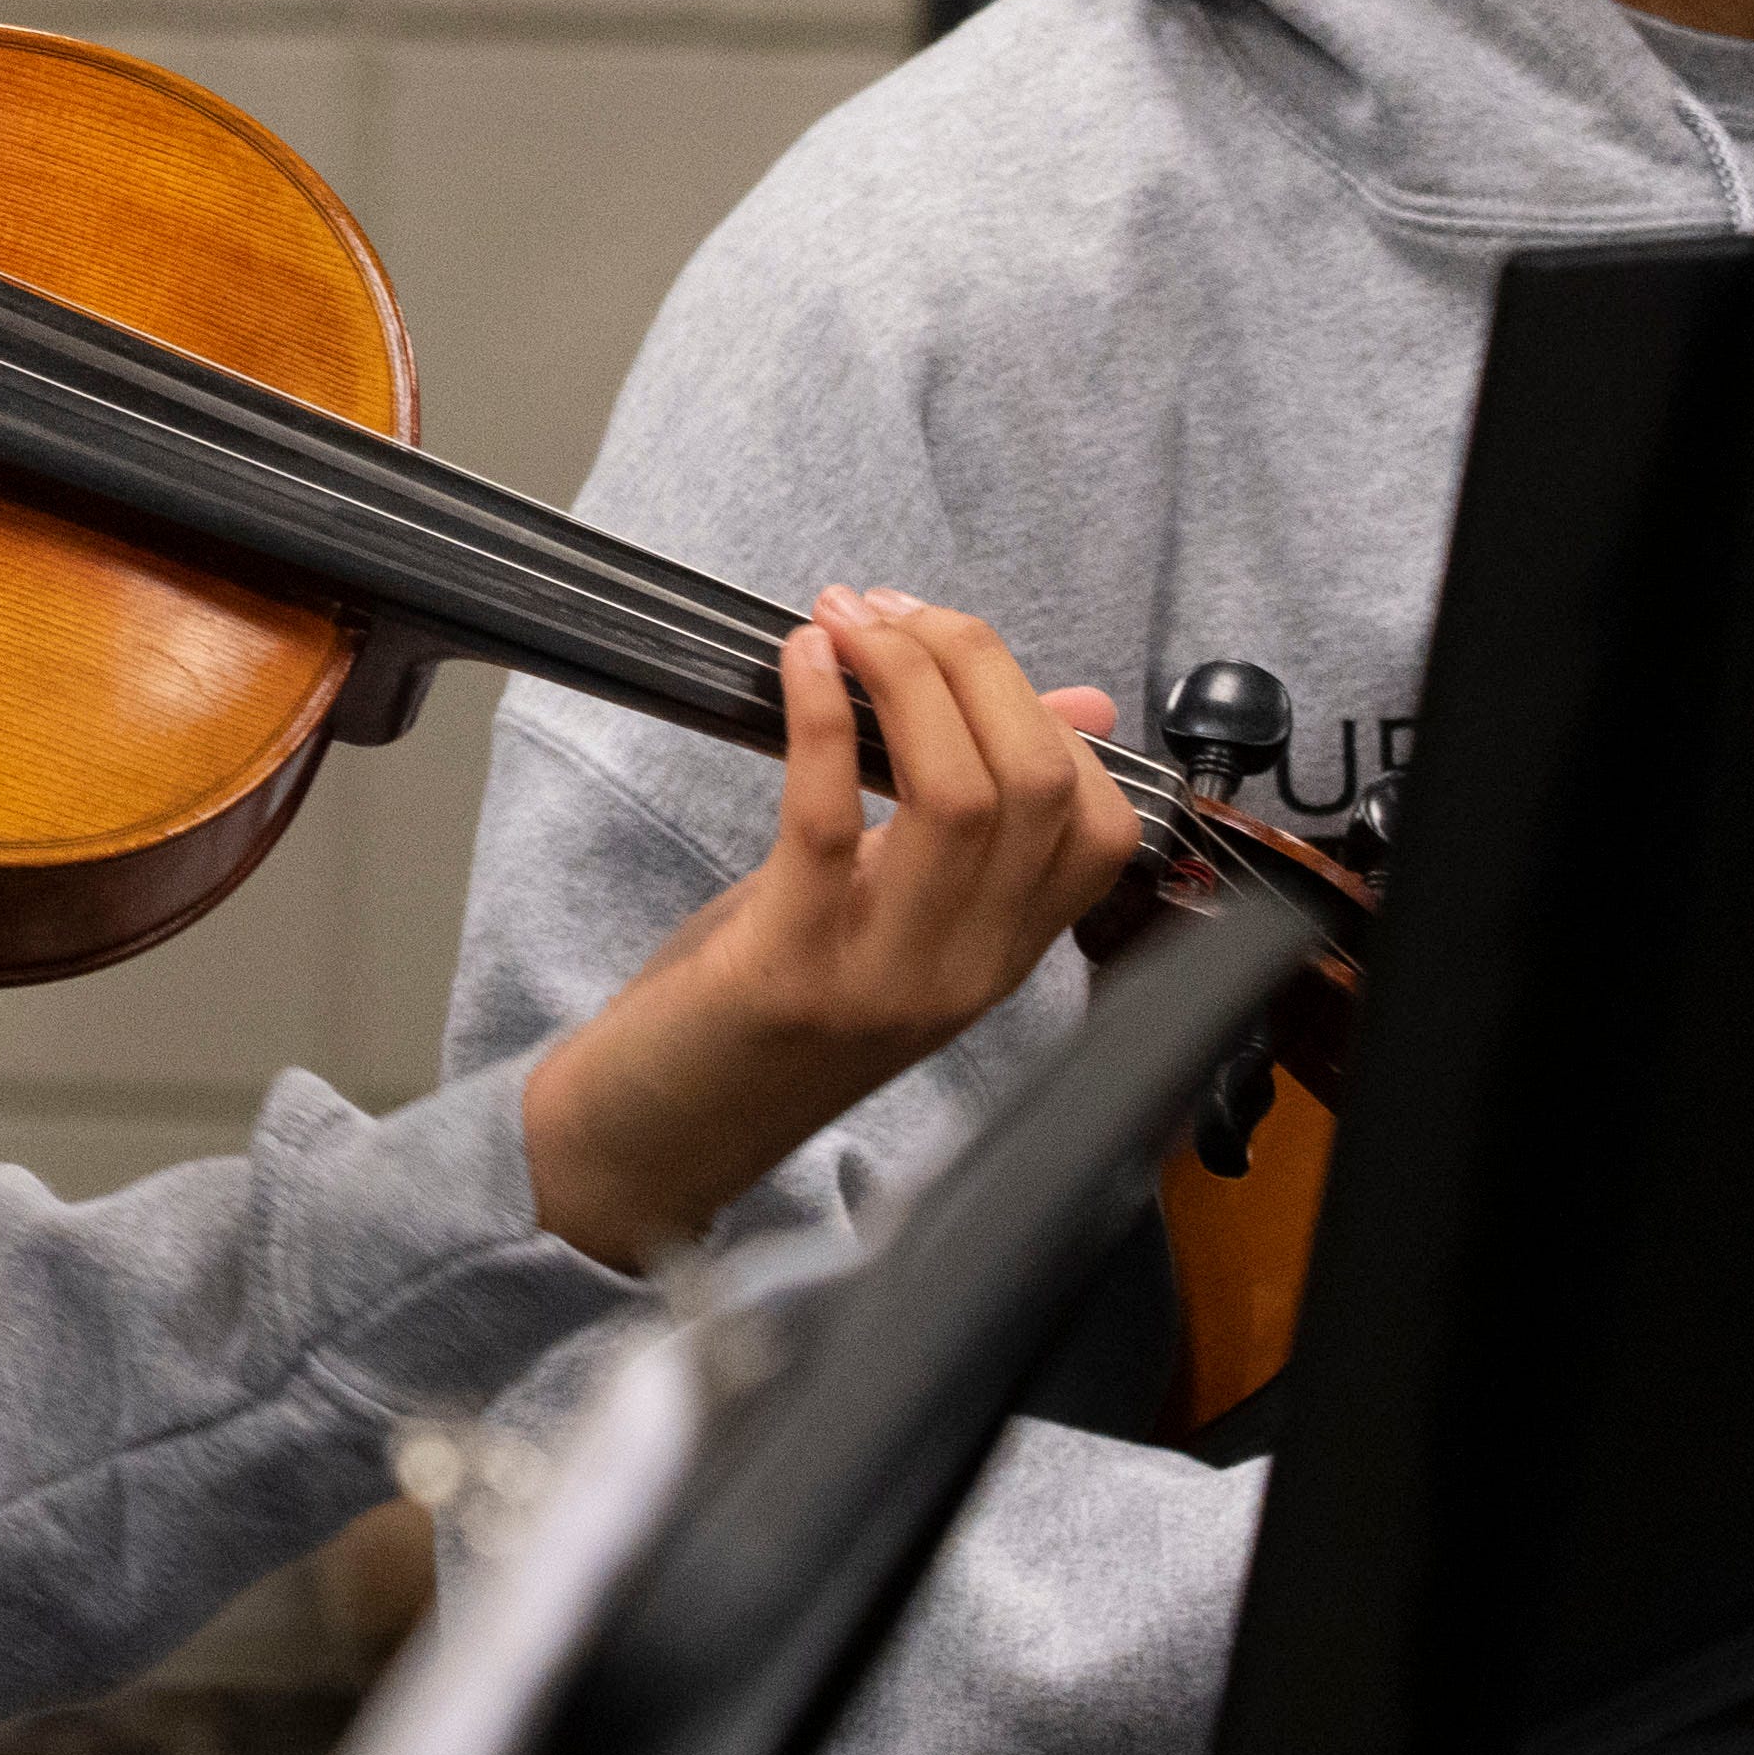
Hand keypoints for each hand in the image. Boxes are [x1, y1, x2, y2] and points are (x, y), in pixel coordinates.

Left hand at [523, 590, 1134, 1266]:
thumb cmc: (755, 1014)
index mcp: (1002, 956)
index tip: (954, 645)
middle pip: (1038, 784)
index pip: (1099, 822)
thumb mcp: (885, 910)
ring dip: (905, 678)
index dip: (1042, 713)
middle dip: (972, 665)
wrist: (655, 1142)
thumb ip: (966, 822)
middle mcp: (969, 971)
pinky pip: (833, 817)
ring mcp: (890, 976)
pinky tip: (799, 660)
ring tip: (847, 619)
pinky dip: (822, 719)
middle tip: (889, 612)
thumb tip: (1078, 707)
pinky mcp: (794, 969)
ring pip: (963, 795)